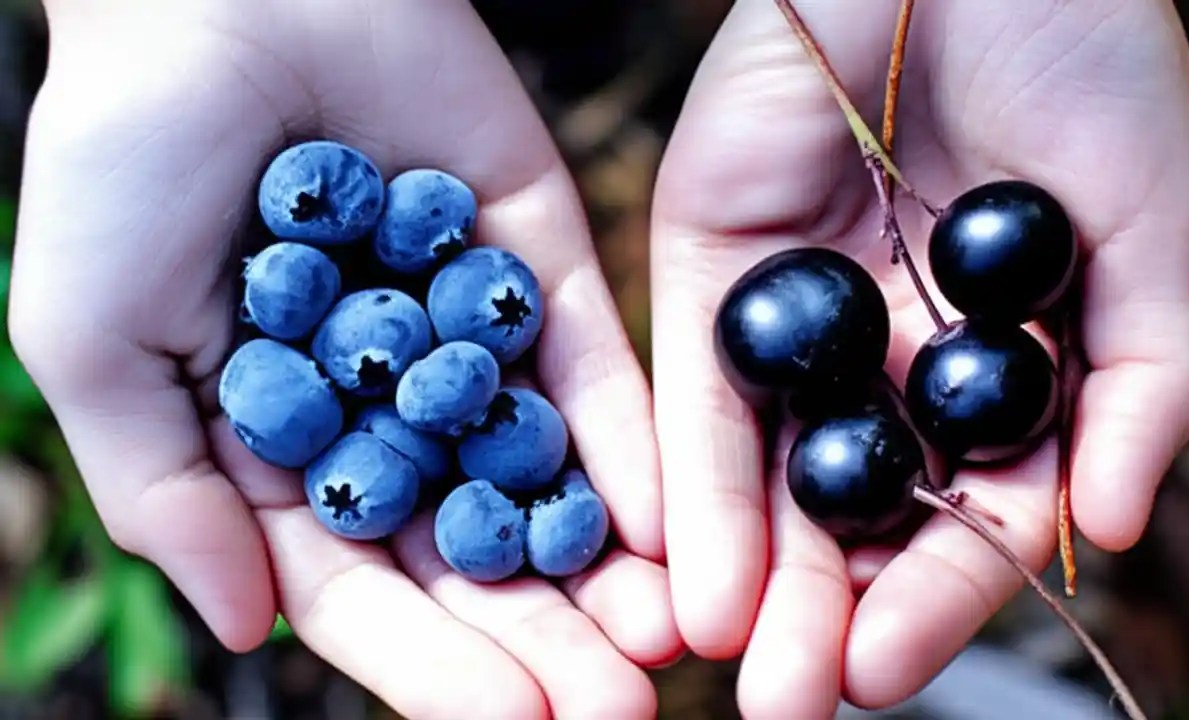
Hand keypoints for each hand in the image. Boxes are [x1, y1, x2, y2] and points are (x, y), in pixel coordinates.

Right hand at [11, 1, 677, 716]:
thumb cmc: (120, 157)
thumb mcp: (95, 338)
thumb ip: (165, 489)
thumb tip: (245, 626)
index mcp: (282, 445)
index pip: (367, 586)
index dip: (435, 664)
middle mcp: (386, 408)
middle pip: (475, 552)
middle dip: (543, 638)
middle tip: (618, 714)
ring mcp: (469, 337)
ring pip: (543, 478)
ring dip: (604, 567)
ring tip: (664, 646)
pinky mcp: (535, 262)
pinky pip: (588, 365)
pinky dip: (626, 443)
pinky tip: (669, 522)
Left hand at [651, 0, 1188, 713]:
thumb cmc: (1084, 62)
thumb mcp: (1146, 227)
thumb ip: (1145, 381)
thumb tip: (1105, 533)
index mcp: (995, 368)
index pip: (966, 513)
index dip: (935, 597)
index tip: (889, 672)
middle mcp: (890, 361)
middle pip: (853, 514)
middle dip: (827, 613)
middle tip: (796, 705)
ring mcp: (798, 322)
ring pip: (768, 475)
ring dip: (754, 577)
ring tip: (745, 672)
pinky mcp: (710, 269)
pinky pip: (696, 393)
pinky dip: (695, 486)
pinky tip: (691, 578)